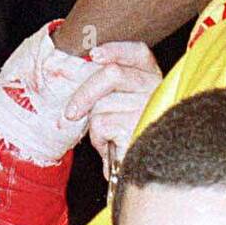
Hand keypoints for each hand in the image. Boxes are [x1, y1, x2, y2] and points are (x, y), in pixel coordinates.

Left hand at [65, 41, 162, 177]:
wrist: (147, 174)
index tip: (93, 55)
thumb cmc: (130, 139)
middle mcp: (156, 88)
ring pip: (102, 102)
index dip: (115, 50)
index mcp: (155, 79)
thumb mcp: (124, 107)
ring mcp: (147, 106)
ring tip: (108, 138)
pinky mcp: (136, 124)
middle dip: (85, 92)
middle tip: (71, 113)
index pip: (139, 52)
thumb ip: (108, 87)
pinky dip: (98, 139)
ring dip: (95, 125)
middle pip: (112, 74)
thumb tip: (69, 69)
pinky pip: (100, 124)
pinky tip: (112, 147)